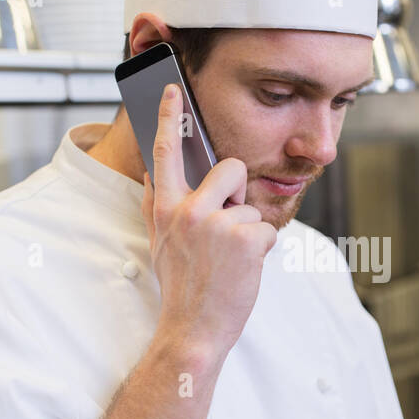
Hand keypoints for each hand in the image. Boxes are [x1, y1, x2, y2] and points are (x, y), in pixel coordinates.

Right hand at [141, 84, 277, 360]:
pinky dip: (261, 253)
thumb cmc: (180, 287)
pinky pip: (266, 232)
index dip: (168, 118)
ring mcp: (217, 223)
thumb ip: (157, 206)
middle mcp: (189, 210)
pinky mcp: (245, 239)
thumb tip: (152, 173)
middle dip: (239, 191)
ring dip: (248, 236)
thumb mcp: (158, 244)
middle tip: (229, 223)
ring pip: (252, 209)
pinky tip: (241, 271)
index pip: (165, 154)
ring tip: (229, 262)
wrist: (193, 328)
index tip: (172, 89)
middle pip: (231, 168)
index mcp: (166, 208)